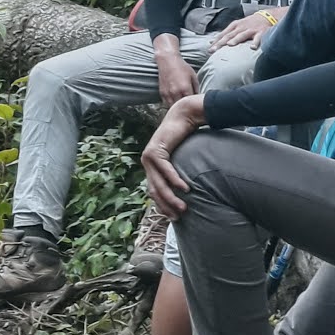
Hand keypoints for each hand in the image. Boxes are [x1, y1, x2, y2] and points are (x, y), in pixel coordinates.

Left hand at [142, 95, 205, 216]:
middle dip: (167, 206)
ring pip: (159, 183)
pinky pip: (166, 170)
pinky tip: (184, 188)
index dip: (163, 206)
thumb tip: (188, 188)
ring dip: (171, 197)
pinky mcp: (156, 151)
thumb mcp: (181, 158)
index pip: (154, 192)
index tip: (174, 217)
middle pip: (155, 191)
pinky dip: (175, 180)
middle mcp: (147, 163)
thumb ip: (178, 171)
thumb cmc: (185, 137)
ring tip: (183, 207)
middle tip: (179, 217)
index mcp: (151, 167)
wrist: (183, 117)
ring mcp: (149, 157)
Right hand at [153, 41, 198, 105]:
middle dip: (186, 107)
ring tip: (182, 106)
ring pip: (173, 107)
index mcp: (185, 88)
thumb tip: (198, 97)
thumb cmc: (182, 67)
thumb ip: (196, 88)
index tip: (196, 104)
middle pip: (182, 107)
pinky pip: (166, 103)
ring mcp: (167, 93)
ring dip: (177, 107)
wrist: (168, 61)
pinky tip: (175, 102)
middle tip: (190, 107)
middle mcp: (175, 92)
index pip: (191, 103)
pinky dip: (171, 104)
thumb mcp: (193, 76)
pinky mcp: (162, 93)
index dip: (194, 104)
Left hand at [211, 11, 275, 49]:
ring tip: (230, 44)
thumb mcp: (237, 25)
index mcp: (234, 26)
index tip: (209, 48)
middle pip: (229, 35)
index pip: (223, 34)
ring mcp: (251, 30)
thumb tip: (213, 40)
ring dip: (236, 40)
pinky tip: (253, 47)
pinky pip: (258, 38)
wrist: (266, 16)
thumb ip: (227, 33)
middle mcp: (241, 27)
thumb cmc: (250, 23)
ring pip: (242, 35)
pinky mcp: (260, 32)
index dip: (215, 41)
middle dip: (221, 43)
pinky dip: (255, 42)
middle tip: (214, 50)